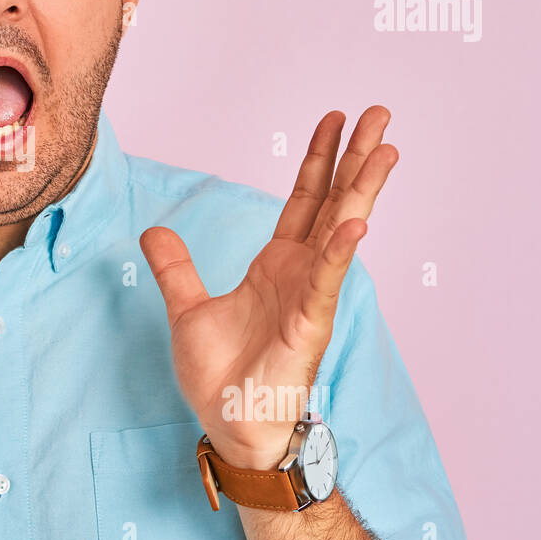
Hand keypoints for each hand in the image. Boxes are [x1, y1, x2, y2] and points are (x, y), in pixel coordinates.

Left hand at [140, 106, 397, 469]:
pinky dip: (339, 249)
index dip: (319, 160)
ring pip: (340, 230)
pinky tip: (356, 219)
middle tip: (380, 115)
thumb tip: (153, 232)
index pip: (304, 200)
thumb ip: (175, 268)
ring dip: (362, 189)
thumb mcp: (187, 309)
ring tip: (387, 149)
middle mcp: (301, 273)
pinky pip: (325, 279)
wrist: (228, 424)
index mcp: (277, 265)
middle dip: (356, 158)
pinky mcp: (309, 324)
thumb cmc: (219, 377)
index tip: (335, 121)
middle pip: (333, 202)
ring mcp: (311, 295)